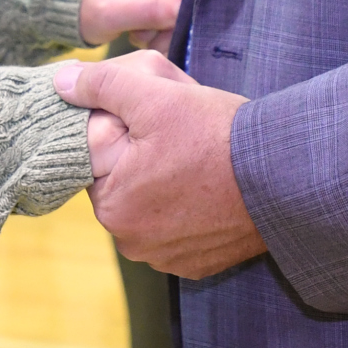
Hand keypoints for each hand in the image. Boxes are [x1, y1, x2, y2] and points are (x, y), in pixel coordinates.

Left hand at [56, 50, 264, 277]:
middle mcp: (132, 242)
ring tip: (200, 158)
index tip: (155, 120)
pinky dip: (191, 209)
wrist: (285, 178)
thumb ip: (102, 85)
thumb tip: (62, 82)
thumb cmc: (217, 136)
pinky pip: (180, 230)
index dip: (123, 129)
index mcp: (111, 206)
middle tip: (181, 134)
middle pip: (125, 183)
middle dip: (144, 157)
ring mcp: (167, 258)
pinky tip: (213, 186)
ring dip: (167, 184)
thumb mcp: (155, 96)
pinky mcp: (198, 265)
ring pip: (152, 206)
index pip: (99, 158)